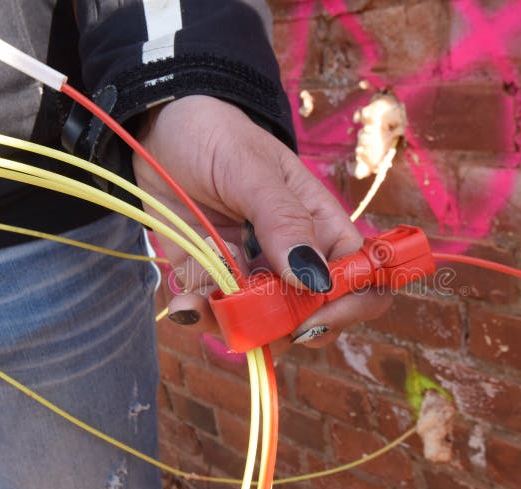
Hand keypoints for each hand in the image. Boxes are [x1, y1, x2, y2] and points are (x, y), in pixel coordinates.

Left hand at [133, 95, 391, 353]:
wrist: (160, 128)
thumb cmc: (217, 136)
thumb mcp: (253, 170)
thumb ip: (284, 221)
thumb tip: (315, 280)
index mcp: (321, 227)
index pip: (360, 277)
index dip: (350, 304)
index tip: (316, 316)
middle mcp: (293, 257)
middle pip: (314, 313)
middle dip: (288, 327)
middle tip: (256, 320)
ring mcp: (252, 272)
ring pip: (263, 324)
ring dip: (239, 328)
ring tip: (205, 309)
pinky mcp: (212, 279)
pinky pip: (215, 314)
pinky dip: (201, 317)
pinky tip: (186, 305)